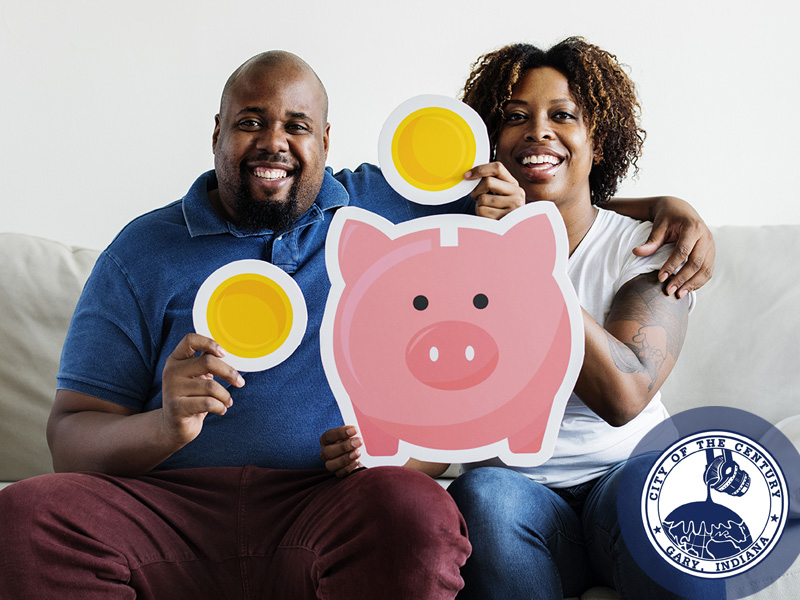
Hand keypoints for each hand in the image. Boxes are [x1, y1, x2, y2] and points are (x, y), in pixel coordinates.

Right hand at [160, 333, 243, 447]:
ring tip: (227, 402)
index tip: (225, 353)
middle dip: (229, 373)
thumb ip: (205, 361)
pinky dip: (220, 407)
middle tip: (240, 382)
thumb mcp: (196, 376)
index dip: (210, 343)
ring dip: (225, 396)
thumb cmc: (191, 396)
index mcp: (176, 359)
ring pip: (211, 386)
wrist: (173, 426)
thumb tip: (228, 348)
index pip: (190, 340)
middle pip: (207, 362)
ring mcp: (172, 390)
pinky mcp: (177, 408)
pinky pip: (208, 403)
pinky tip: (221, 410)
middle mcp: (171, 371)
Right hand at [320, 425, 362, 477]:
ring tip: (357, 452)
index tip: (355, 430)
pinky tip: (356, 462)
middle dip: (344, 447)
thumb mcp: (349, 434)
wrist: (355, 453)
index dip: (341, 432)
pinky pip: (339, 474)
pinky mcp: (337, 473)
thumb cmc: (351, 441)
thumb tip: (356, 430)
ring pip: (331, 465)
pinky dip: (347, 468)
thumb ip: (351, 432)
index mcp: (326, 440)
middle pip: (328, 452)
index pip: (329, 436)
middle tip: (359, 441)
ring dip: (345, 459)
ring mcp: (329, 464)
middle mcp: (325, 452)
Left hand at [465, 162, 525, 219]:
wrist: (509, 228)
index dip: (480, 169)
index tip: (467, 176)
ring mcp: (512, 207)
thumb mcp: (499, 193)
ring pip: (482, 198)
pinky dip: (480, 214)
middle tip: (476, 197)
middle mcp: (517, 193)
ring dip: (478, 204)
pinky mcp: (504, 219)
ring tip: (485, 208)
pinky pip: (482, 211)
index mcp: (514, 184)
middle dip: (477, 190)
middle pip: (488, 182)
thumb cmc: (499, 208)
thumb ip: (489, 182)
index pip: (497, 168)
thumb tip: (468, 176)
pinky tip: (487, 216)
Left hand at [633, 196, 714, 297]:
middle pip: (696, 262)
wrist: (682, 210)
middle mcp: (706, 237)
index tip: (660, 278)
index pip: (683, 250)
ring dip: (693, 284)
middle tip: (669, 291)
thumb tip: (636, 252)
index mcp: (693, 227)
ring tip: (678, 294)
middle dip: (682, 278)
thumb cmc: (669, 217)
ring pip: (706, 269)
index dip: (672, 265)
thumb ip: (651, 241)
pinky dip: (699, 282)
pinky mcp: (711, 253)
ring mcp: (711, 245)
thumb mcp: (659, 226)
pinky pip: (708, 270)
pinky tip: (687, 289)